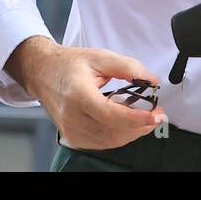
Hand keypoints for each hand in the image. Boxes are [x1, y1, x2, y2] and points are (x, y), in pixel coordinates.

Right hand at [10, 38, 167, 149]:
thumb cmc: (68, 65)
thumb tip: (151, 80)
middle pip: (113, 132)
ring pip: (109, 142)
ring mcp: (71, 130)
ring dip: (132, 133)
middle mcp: (72, 117)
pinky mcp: (73, 137)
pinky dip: (119, 135)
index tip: (155, 115)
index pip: (110, 114)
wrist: (43, 73)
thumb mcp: (100, 56)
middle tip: (157, 114)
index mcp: (78, 94)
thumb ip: (128, 67)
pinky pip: (102, 143)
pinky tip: (127, 123)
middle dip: (140, 127)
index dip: (136, 118)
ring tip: (145, 118)